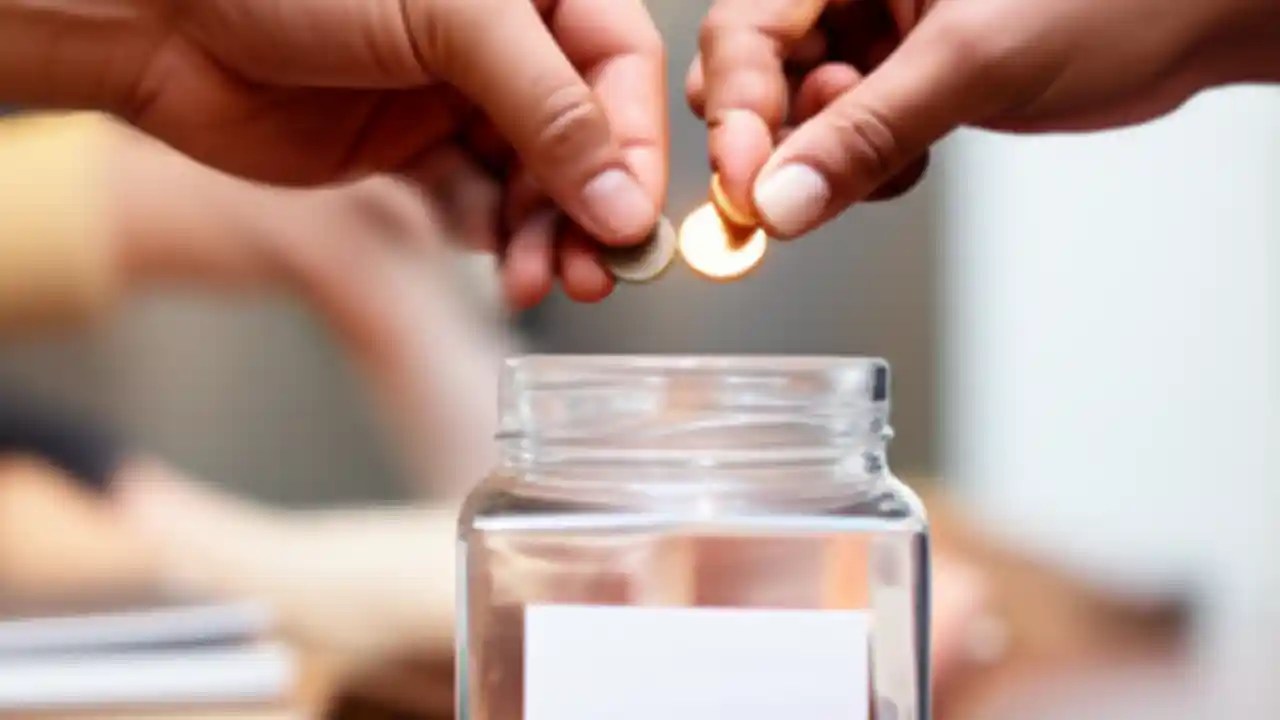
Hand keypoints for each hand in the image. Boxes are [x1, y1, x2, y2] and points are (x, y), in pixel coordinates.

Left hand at [3, 0, 667, 304]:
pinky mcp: (408, 146)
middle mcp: (502, 41)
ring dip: (541, 236)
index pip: (619, 65)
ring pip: (530, 178)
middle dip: (589, 208)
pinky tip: (491, 257)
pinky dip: (486, 233)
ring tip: (534, 282)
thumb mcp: (449, 20)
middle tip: (592, 273)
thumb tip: (621, 199)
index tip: (632, 219)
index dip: (637, 145)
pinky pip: (470, 200)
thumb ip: (546, 106)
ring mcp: (454, 95)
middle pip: (584, 134)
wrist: (162, 19)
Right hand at [689, 0, 1279, 236]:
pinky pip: (844, 134)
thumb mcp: (972, 62)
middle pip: (754, 70)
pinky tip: (910, 159)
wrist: (1196, 16)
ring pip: (795, 112)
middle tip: (801, 186)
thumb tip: (779, 201)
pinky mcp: (901, 74)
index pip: (745, 29)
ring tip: (890, 157)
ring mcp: (875, 30)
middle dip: (774, 138)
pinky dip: (862, 166)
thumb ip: (865, 135)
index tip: (750, 189)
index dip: (738, 112)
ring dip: (823, 160)